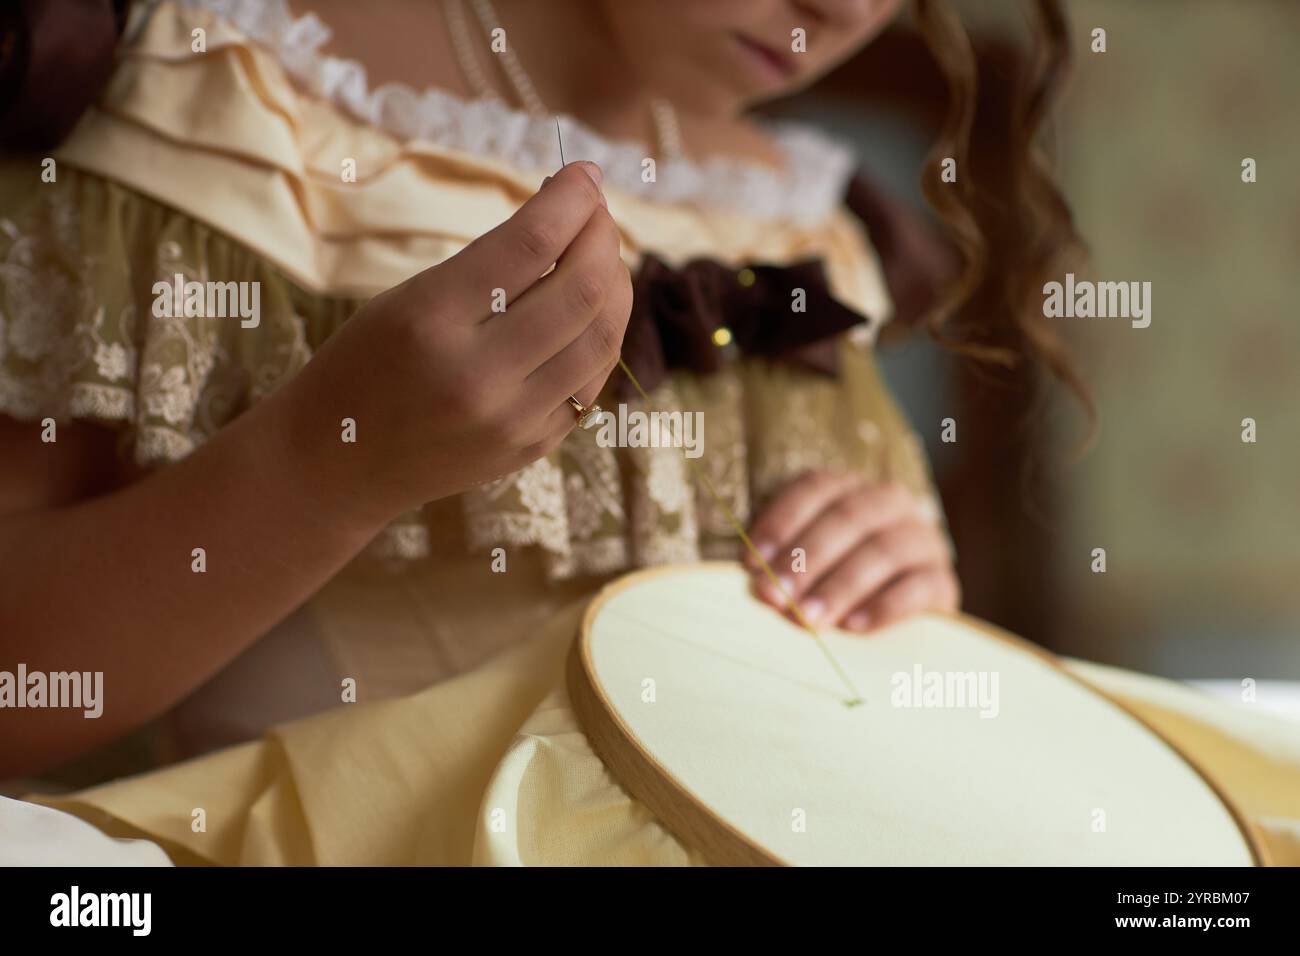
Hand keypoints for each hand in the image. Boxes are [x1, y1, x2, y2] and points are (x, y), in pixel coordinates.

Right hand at [284, 161, 631, 523]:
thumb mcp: (406, 297)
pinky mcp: (532, 447)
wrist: (335, 465)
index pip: (531, 243)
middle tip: (596, 212)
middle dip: (602, 236)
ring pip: (602, 338)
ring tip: (602, 256)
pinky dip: (603, 335)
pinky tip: (593, 310)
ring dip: (616, 285)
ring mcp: (512, 419)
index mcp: (432, 319)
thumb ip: (487, 264)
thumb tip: (566, 212)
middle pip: (582, 289)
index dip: (572, 199)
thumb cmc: (363, 364)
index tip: (585, 174)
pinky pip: (592, 381)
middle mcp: (479, 373)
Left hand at [744, 471, 958, 632]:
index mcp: (851, 487)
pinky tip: (854, 627)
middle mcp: (890, 503)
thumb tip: (756, 585)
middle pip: (848, 519)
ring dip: (840, 586)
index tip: (751, 560)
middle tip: (774, 595)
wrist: (898, 606)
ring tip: (808, 618)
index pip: (815, 488)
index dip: (781, 522)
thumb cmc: (831, 579)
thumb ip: (784, 563)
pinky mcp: (942, 581)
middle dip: (806, 559)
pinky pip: (917, 588)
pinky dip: (884, 607)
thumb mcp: (807, 562)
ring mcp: (922, 539)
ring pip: (883, 551)